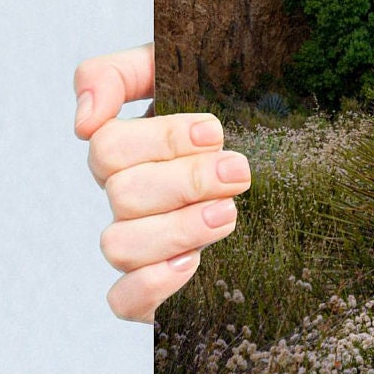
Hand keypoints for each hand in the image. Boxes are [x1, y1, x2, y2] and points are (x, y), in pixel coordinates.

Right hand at [74, 45, 250, 322]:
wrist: (289, 164)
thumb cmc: (235, 111)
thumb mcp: (182, 72)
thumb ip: (120, 74)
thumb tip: (83, 120)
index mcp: (130, 150)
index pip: (108, 146)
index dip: (160, 139)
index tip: (215, 131)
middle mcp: (129, 198)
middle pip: (122, 194)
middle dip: (186, 181)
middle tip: (239, 171)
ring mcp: (139, 245)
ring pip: (119, 245)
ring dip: (176, 228)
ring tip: (229, 214)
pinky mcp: (155, 290)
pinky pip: (122, 301)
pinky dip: (151, 284)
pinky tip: (192, 263)